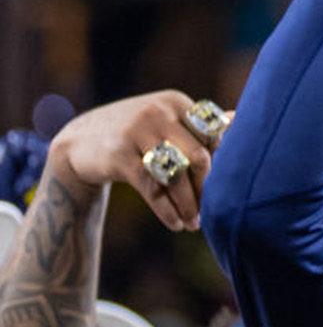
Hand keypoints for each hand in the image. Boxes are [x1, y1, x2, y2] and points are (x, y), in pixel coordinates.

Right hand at [46, 91, 212, 231]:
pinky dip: (167, 210)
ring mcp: (135, 132)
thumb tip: (238, 119)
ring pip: (176, 176)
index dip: (224, 165)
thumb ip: (199, 124)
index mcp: (176, 102)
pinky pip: (152, 188)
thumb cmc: (136, 133)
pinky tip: (176, 225)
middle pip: (199, 157)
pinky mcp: (118, 155)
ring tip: (195, 224)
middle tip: (213, 211)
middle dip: (208, 189)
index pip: (213, 137)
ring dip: (189, 206)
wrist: (79, 141)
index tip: (228, 188)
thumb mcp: (165, 120)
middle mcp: (157, 112)